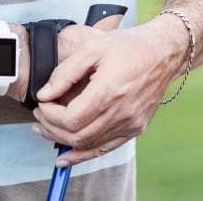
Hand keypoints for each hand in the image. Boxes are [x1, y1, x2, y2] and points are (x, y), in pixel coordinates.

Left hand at [29, 18, 186, 166]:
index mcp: (109, 91)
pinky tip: (67, 157)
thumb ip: (64, 74)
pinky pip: (106, 148)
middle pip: (77, 136)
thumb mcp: (92, 49)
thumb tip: (44, 95)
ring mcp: (131, 124)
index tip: (42, 104)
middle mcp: (121, 112)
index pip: (70, 119)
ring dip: (63, 142)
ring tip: (46, 131)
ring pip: (89, 146)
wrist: (163, 52)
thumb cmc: (129, 46)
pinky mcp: (136, 128)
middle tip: (39, 118)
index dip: (49, 115)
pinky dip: (84, 155)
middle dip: (51, 129)